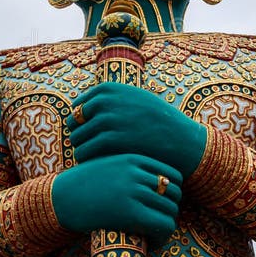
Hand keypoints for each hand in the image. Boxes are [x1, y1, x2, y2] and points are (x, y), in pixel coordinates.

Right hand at [52, 154, 181, 243]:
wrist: (59, 198)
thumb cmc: (82, 185)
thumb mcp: (108, 166)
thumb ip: (130, 169)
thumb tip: (155, 184)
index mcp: (134, 158)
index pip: (173, 174)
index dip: (172, 193)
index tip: (162, 206)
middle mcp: (137, 173)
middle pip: (174, 194)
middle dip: (170, 211)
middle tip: (157, 225)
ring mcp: (134, 191)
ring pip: (171, 212)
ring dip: (166, 227)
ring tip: (152, 237)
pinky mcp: (130, 212)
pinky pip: (162, 226)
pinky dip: (162, 238)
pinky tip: (150, 245)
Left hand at [66, 82, 206, 178]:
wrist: (181, 140)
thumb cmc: (158, 123)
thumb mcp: (135, 99)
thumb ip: (112, 100)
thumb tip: (83, 106)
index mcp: (109, 89)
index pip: (79, 106)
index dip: (83, 123)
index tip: (93, 135)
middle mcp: (105, 101)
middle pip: (74, 122)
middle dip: (80, 136)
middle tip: (93, 150)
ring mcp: (107, 119)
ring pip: (76, 139)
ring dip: (83, 150)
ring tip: (98, 160)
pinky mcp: (110, 140)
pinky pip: (83, 153)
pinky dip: (87, 162)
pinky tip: (101, 166)